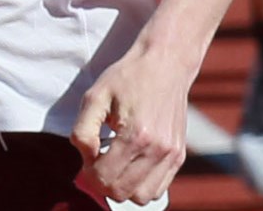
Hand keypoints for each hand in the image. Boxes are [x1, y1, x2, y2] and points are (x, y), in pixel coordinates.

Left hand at [70, 39, 194, 206]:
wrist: (164, 64)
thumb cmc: (127, 78)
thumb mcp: (95, 96)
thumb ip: (83, 130)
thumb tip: (84, 157)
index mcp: (136, 135)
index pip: (105, 177)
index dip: (88, 173)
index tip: (85, 159)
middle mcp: (158, 150)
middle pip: (122, 192)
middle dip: (102, 183)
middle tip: (95, 164)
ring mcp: (171, 155)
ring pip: (142, 197)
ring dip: (123, 188)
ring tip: (113, 166)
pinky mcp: (179, 156)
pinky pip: (158, 189)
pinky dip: (141, 186)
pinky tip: (130, 166)